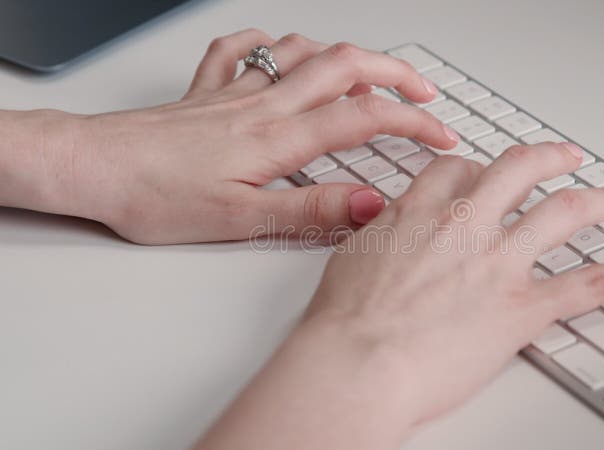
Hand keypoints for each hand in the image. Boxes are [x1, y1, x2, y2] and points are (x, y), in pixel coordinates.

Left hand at [12, 29, 456, 243]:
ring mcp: (235, 91)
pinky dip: (270, 45)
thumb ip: (309, 211)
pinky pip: (243, 50)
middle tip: (423, 92)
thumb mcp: (239, 219)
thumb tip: (370, 204)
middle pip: (344, 66)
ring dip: (345, 55)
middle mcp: (263, 104)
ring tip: (368, 72)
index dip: (412, 123)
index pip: (364, 118)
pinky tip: (278, 53)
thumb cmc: (155, 194)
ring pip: (303, 51)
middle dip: (394, 74)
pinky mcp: (207, 91)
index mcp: (278, 137)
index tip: (442, 137)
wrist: (92, 165)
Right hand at [193, 143, 603, 449]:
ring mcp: (499, 263)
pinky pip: (592, 283)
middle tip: (561, 158)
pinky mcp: (522, 307)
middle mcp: (466, 226)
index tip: (482, 175)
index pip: (457, 171)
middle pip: (517, 171)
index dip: (475, 169)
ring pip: (562, 212)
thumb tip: (390, 226)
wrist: (356, 362)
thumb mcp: (352, 257)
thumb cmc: (344, 321)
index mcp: (421, 212)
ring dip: (595, 201)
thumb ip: (382, 233)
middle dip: (545, 159)